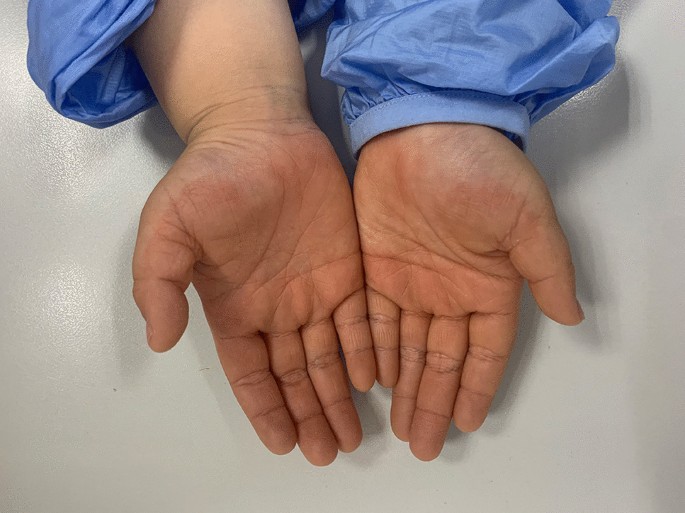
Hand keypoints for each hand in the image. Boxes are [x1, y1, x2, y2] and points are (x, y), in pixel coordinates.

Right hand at [133, 122, 374, 465]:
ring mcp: (315, 288)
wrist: (260, 130)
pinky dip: (368, 351)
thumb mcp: (168, 228)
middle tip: (330, 452)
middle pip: (296, 374)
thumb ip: (158, 283)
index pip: (252, 373)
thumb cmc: (212, 177)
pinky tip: (376, 380)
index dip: (266, 410)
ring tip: (354, 435)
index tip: (285, 445)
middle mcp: (278, 307)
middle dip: (311, 415)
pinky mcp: (349, 265)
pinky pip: (361, 318)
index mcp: (236, 307)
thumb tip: (157, 340)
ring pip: (331, 355)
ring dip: (340, 395)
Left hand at [355, 123, 582, 460]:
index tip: (466, 424)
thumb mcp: (527, 219)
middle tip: (422, 444)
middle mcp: (450, 291)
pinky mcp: (377, 267)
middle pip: (443, 359)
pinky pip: (375, 320)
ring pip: (408, 347)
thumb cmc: (480, 169)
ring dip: (405, 386)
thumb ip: (547, 270)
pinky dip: (374, 351)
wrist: (424, 126)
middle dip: (433, 401)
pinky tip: (373, 380)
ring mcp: (411, 281)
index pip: (485, 352)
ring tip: (400, 424)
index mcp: (489, 286)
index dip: (478, 388)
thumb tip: (572, 316)